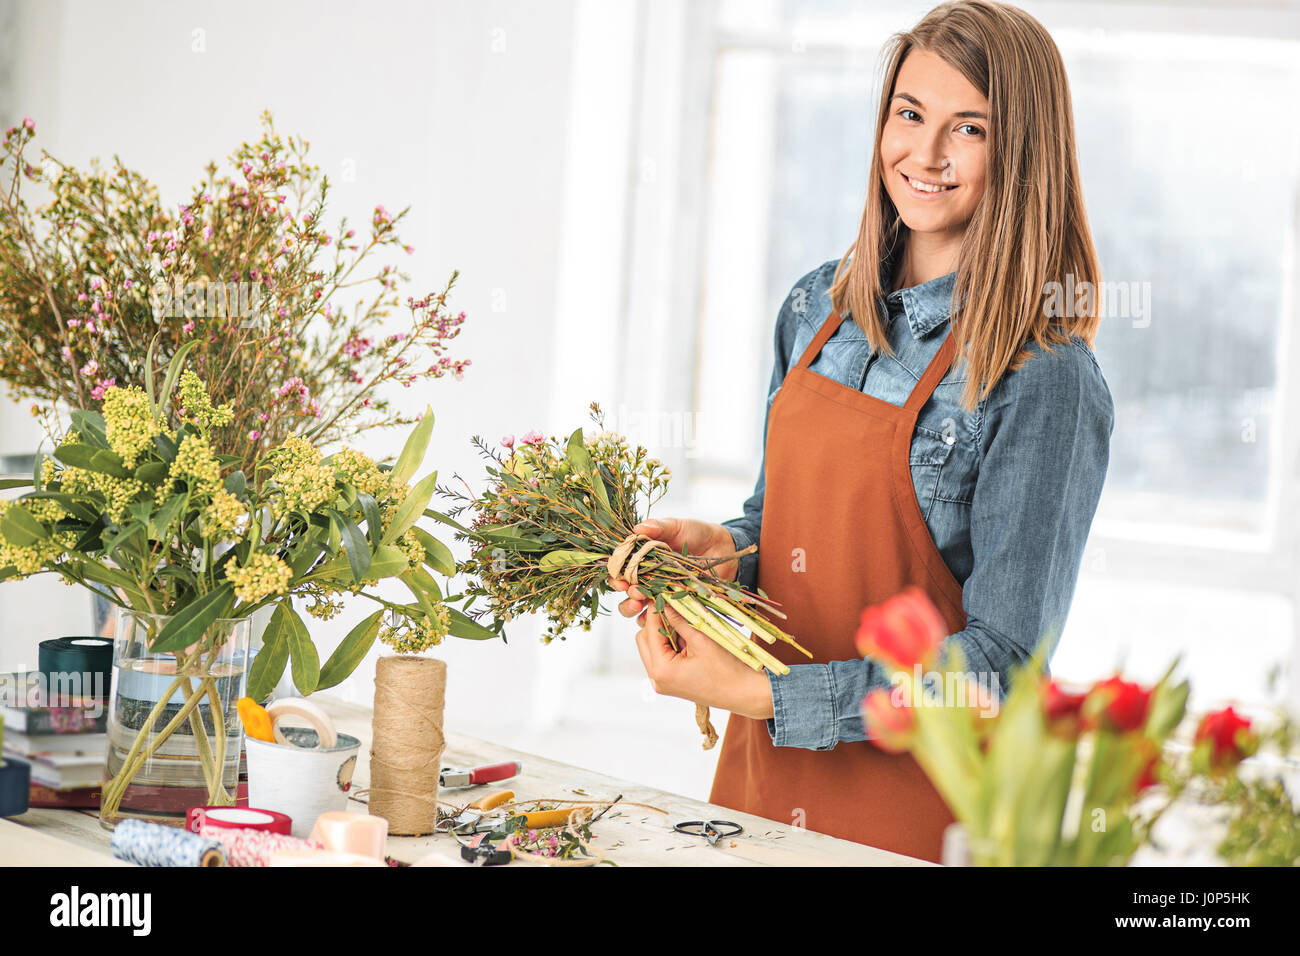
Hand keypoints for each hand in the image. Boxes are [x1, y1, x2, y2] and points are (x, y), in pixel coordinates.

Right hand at [610, 517, 738, 617]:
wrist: (722, 548)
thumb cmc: (697, 534)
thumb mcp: (677, 527)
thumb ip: (659, 527)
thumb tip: (638, 528)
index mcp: (641, 558)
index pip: (621, 569)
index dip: (616, 575)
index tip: (620, 578)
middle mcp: (646, 577)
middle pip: (625, 591)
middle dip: (625, 594)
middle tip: (633, 592)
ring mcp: (659, 592)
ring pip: (636, 607)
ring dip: (632, 608)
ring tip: (639, 605)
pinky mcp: (673, 605)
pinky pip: (657, 618)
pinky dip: (652, 620)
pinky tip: (656, 616)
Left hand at [634, 603, 773, 719]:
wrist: (743, 694)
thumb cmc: (727, 671)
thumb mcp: (702, 640)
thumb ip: (680, 620)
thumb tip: (667, 604)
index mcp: (662, 670)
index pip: (649, 632)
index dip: (655, 611)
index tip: (661, 596)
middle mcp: (656, 679)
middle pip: (644, 640)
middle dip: (656, 622)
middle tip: (673, 608)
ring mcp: (662, 683)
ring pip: (652, 648)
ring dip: (664, 633)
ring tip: (684, 624)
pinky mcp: (670, 683)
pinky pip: (662, 658)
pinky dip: (670, 645)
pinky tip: (686, 639)